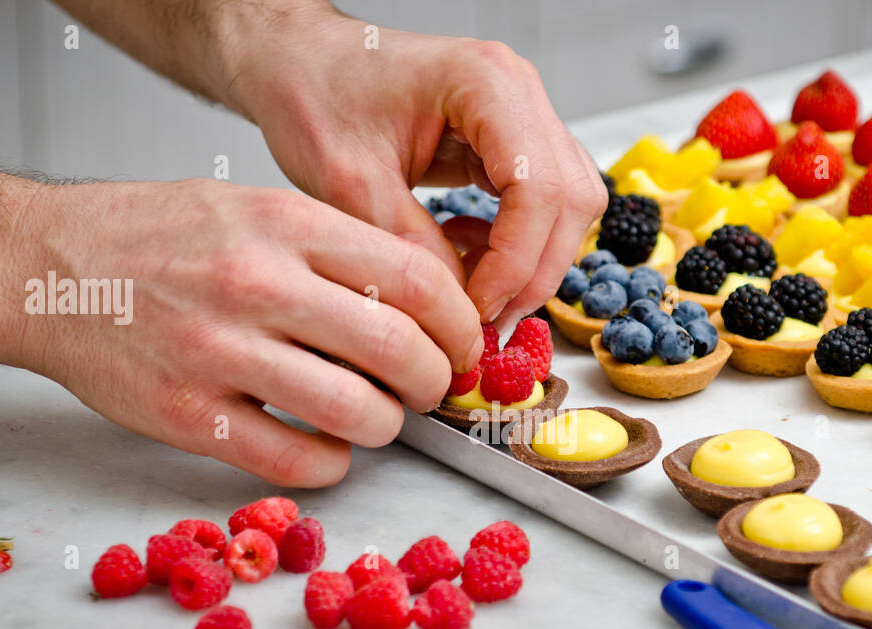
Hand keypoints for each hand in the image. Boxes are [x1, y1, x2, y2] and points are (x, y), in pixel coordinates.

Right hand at [10, 178, 482, 485]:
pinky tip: (326, 448)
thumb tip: (428, 307)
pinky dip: (332, 465)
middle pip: (401, 351)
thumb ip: (338, 251)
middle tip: (431, 390)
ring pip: (357, 414)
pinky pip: (296, 461)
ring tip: (377, 419)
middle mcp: (257, 284)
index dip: (462, 326)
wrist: (44, 266)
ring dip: (387, 427)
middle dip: (437, 383)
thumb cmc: (155, 238)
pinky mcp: (186, 416)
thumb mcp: (255, 208)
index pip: (420, 281)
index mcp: (285, 225)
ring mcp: (219, 352)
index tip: (464, 347)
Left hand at [215, 4, 606, 322]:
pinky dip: (514, 245)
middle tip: (486, 320)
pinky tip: (466, 252)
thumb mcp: (348, 180)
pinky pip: (542, 205)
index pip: (538, 187)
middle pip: (570, 199)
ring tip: (474, 290)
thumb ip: (406, 244)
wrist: (300, 63)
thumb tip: (455, 308)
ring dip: (529, 262)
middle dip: (532, 272)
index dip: (515, 261)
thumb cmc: (316, 92)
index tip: (478, 307)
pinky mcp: (510, 142)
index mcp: (484, 83)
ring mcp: (521, 115)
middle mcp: (517, 92)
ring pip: (568, 206)